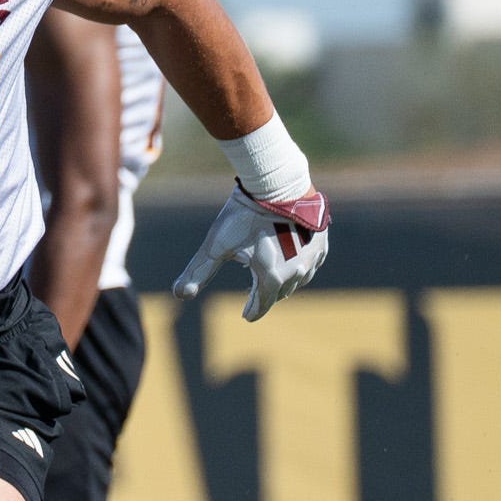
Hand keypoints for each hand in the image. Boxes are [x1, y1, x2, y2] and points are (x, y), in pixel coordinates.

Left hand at [174, 183, 329, 320]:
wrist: (276, 184)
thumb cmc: (244, 215)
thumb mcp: (217, 245)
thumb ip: (198, 271)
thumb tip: (179, 294)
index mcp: (272, 277)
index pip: (262, 304)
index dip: (253, 311)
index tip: (246, 316)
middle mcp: (297, 272)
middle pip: (279, 293)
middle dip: (266, 295)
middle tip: (254, 295)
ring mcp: (313, 257)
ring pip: (298, 279)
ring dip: (284, 282)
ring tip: (270, 278)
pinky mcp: (321, 242)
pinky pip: (312, 263)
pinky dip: (300, 266)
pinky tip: (291, 261)